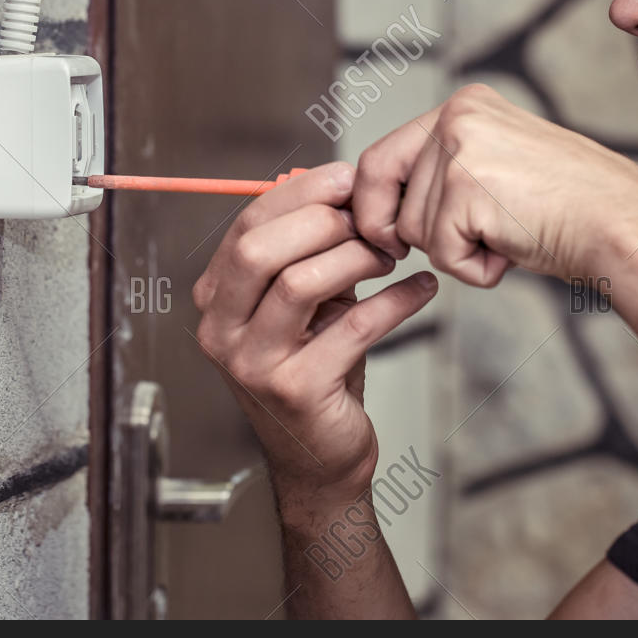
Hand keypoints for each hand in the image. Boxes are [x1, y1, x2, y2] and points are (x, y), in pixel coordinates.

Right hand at [192, 161, 438, 505]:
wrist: (318, 458)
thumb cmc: (314, 371)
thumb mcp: (302, 306)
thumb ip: (309, 252)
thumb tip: (342, 188)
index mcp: (216, 299)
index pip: (247, 225)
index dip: (299, 194)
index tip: (347, 178)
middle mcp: (221, 331)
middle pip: (259, 249)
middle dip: (322, 221)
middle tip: (371, 219)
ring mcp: (253, 364)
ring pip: (300, 283)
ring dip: (357, 257)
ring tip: (394, 254)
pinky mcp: (296, 391)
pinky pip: (352, 328)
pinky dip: (395, 301)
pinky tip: (421, 288)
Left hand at [352, 83, 637, 285]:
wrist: (624, 223)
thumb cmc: (567, 209)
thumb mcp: (496, 169)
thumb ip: (443, 174)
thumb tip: (377, 210)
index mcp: (463, 106)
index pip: (378, 158)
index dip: (372, 207)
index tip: (388, 239)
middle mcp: (455, 116)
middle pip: (384, 194)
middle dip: (407, 233)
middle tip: (452, 246)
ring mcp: (460, 148)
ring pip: (412, 229)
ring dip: (455, 251)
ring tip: (509, 235)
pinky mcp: (466, 187)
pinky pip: (440, 254)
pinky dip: (474, 270)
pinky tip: (513, 250)